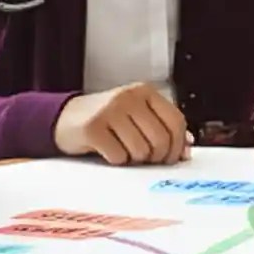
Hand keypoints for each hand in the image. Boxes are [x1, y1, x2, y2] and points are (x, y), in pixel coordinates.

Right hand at [54, 82, 189, 165]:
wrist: (65, 118)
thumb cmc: (106, 120)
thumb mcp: (136, 116)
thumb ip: (161, 127)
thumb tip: (187, 147)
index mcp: (144, 92)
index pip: (176, 121)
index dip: (178, 145)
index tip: (172, 158)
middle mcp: (129, 97)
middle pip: (161, 139)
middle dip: (156, 157)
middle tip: (145, 159)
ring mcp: (110, 110)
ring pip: (141, 151)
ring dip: (134, 160)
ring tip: (123, 151)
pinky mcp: (93, 127)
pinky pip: (118, 156)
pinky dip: (116, 161)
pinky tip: (108, 151)